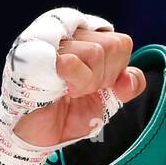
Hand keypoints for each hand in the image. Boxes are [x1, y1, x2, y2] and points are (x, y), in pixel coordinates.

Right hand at [0, 8, 145, 147]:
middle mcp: (67, 29)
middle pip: (112, 46)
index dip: (114, 72)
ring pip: (95, 52)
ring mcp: (50, 37)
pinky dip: (73, 81)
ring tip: (66, 90)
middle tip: (78, 89)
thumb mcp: (106, 100)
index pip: (122, 43)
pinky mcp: (35, 52)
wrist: (36, 135)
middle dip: (102, 78)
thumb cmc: (67, 113)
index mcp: (86, 35)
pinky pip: (71, 61)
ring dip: (86, 82)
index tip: (94, 86)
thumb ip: (127, 86)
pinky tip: (58, 89)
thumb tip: (131, 77)